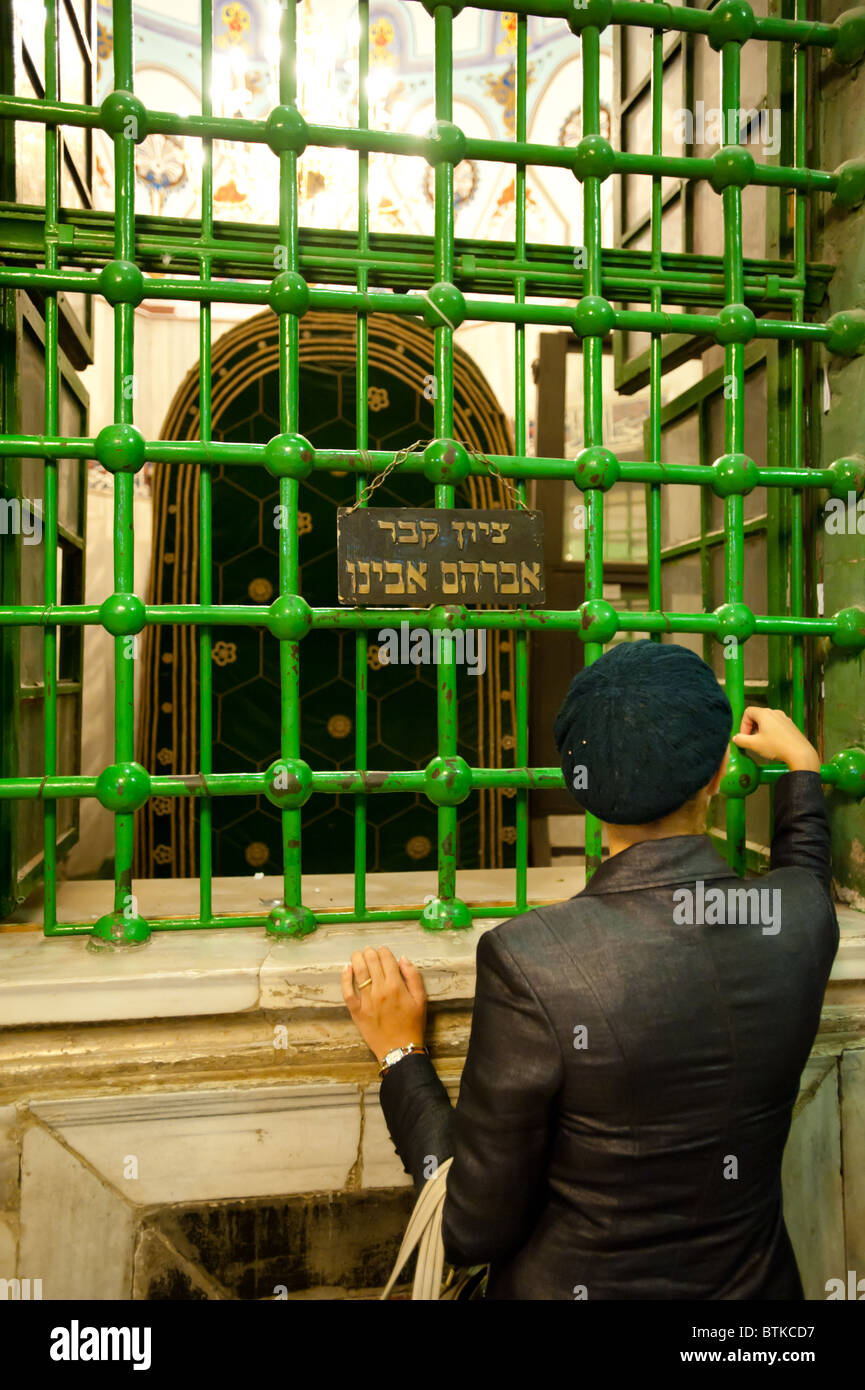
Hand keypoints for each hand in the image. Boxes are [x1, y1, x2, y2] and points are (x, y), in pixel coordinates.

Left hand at [341, 946, 426, 1064]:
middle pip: (371, 962)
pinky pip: (347, 991)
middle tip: (369, 951)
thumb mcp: (421, 999)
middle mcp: (380, 990)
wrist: (400, 1049)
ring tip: (357, 954)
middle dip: (370, 952)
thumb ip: (413, 976)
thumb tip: (403, 958)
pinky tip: (346, 968)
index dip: (384, 951)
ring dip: (357, 959)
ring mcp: (366, 1000)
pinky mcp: (356, 1011)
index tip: (383, 951)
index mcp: (397, 986)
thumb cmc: (412, 1025)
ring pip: (358, 972)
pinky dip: (345, 978)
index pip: (387, 959)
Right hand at [732, 707, 820, 772]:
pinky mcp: (790, 725)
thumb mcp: (754, 745)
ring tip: (762, 743)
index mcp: (764, 714)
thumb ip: (741, 740)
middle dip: (751, 728)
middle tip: (752, 740)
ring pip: (767, 721)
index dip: (743, 724)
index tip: (745, 736)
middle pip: (757, 716)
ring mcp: (784, 718)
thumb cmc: (777, 746)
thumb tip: (736, 738)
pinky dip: (771, 732)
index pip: (748, 712)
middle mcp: (775, 713)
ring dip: (761, 730)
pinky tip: (773, 744)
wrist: (799, 753)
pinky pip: (776, 725)